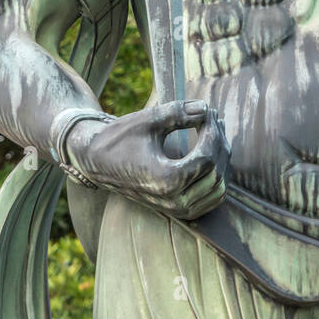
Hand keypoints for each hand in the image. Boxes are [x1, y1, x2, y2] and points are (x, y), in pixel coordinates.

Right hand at [67, 100, 229, 220]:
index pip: (206, 157)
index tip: (207, 112)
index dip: (211, 131)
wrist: (96, 162)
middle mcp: (173, 200)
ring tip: (215, 131)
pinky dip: (217, 176)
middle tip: (213, 118)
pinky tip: (211, 151)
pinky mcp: (178, 211)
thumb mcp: (147, 120)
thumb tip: (205, 108)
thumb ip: (178, 113)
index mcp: (165, 180)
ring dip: (223, 160)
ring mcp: (177, 210)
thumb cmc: (118, 139)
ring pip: (218, 189)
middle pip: (216, 172)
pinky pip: (211, 199)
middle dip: (218, 142)